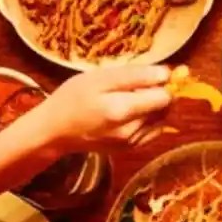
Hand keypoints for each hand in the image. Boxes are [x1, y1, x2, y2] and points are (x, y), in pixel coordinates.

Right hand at [18, 66, 173, 152]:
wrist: (55, 131)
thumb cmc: (73, 98)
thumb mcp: (99, 78)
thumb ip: (135, 75)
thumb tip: (167, 74)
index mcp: (122, 110)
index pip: (164, 95)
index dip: (162, 81)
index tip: (150, 73)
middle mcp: (131, 130)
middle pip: (165, 106)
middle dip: (158, 92)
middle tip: (135, 85)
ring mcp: (132, 143)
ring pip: (161, 117)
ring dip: (153, 105)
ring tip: (129, 98)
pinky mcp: (130, 149)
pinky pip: (153, 129)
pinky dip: (148, 118)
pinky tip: (130, 112)